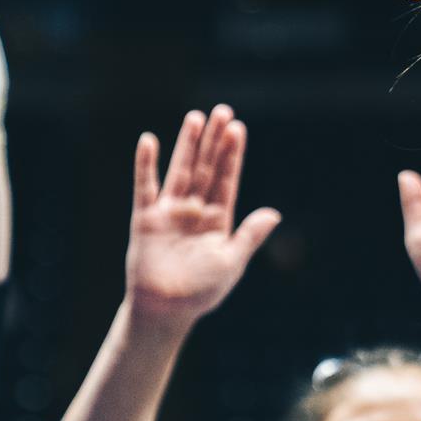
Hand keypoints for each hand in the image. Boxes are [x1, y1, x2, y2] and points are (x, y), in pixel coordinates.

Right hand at [125, 106, 280, 331]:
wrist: (166, 310)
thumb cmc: (202, 291)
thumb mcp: (232, 262)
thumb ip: (250, 236)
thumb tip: (274, 213)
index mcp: (219, 220)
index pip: (227, 179)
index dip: (232, 155)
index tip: (238, 129)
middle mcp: (196, 210)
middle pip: (206, 167)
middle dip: (214, 141)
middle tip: (222, 111)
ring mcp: (171, 211)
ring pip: (181, 170)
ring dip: (187, 144)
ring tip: (196, 117)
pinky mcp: (146, 218)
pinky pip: (145, 186)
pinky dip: (146, 164)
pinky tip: (149, 141)